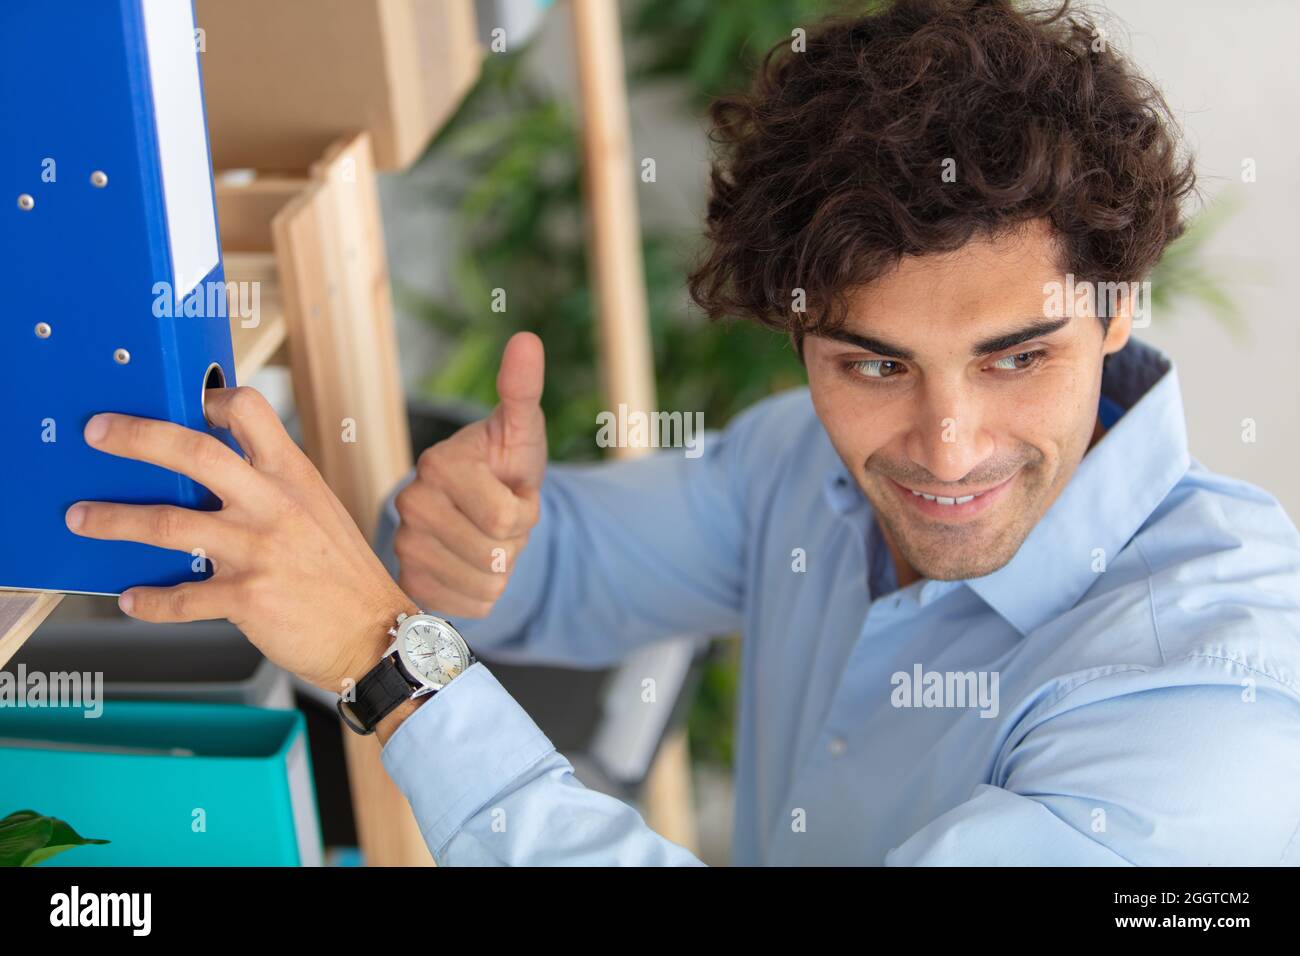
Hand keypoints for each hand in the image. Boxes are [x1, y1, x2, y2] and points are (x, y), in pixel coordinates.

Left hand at [65, 387, 416, 694]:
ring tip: (82, 518)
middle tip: (97, 431)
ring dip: (115, 520)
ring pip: (168, 525)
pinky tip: (132, 599)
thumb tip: (218, 478)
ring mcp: (257, 551)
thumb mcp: (320, 512)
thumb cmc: (345, 575)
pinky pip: (180, 598)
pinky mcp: (246, 598)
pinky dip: (149, 601)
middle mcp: (273, 505)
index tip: (181, 402)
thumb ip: (275, 490)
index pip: (251, 412)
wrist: (373, 633)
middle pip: (193, 453)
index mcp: (294, 476)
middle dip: (135, 437)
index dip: (210, 399)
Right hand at [394, 331, 545, 616]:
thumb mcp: (521, 429)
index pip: (506, 516)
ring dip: (502, 568)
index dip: (525, 511)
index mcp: (439, 464)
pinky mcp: (409, 584)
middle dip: (514, 541)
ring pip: (485, 584)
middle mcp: (411, 504)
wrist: (480, 508)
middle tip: (500, 519)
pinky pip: (470, 607)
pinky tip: (472, 564)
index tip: (513, 492)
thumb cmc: (504, 466)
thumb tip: (527, 341)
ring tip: (488, 538)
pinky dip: (484, 592)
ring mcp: (405, 547)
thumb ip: (522, 389)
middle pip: (495, 555)